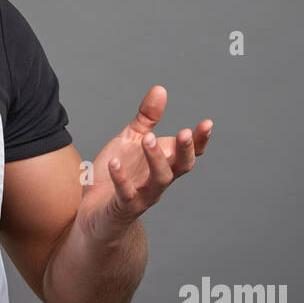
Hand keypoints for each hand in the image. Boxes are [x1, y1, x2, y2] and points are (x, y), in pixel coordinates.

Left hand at [78, 85, 211, 244]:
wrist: (95, 213)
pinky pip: (126, 194)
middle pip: (182, 167)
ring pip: (159, 180)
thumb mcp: (131, 140)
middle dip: (185, 150)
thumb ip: (146, 119)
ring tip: (147, 139)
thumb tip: (160, 89)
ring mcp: (143, 195)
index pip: (189, 153)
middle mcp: (158, 180)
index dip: (200, 140)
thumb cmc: (117, 174)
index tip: (208, 123)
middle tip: (185, 132)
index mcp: (164, 163)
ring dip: (155, 159)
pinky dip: (122, 179)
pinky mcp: (123, 207)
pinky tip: (114, 163)